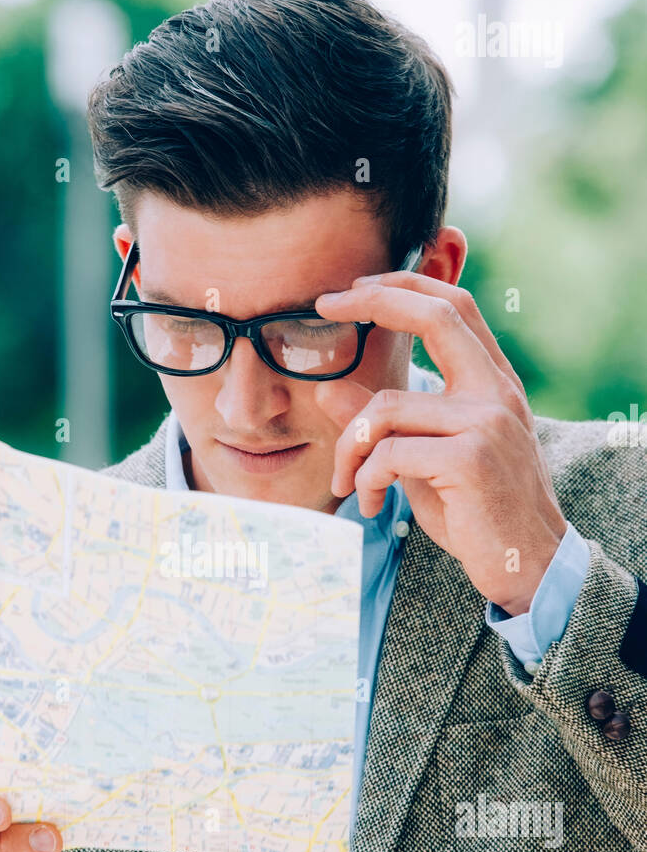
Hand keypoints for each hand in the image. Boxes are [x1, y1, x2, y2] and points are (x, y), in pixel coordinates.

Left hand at [314, 271, 567, 614]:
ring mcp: (487, 422)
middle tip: (325, 304)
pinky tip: (370, 504)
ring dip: (349, 448)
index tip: (352, 289)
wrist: (526, 565)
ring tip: (346, 484)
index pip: (452, 308)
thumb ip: (385, 424)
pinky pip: (388, 453)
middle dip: (374, 299)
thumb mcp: (423, 460)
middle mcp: (496, 393)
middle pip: (435, 315)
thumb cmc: (475, 513)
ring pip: (385, 408)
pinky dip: (365, 479)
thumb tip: (329, 391)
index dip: (402, 287)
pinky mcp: (469, 459)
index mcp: (492, 384)